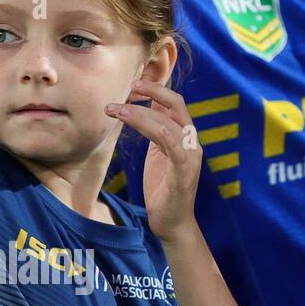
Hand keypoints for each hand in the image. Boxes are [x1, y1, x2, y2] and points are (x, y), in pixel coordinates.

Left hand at [106, 78, 201, 243]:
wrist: (172, 222)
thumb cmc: (163, 188)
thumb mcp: (158, 153)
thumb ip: (156, 132)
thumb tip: (145, 109)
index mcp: (184, 136)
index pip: (174, 102)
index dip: (156, 88)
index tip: (133, 83)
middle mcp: (191, 142)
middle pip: (176, 105)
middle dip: (153, 91)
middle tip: (128, 86)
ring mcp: (190, 156)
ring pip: (168, 124)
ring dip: (139, 113)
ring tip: (113, 110)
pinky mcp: (184, 173)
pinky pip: (176, 148)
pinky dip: (164, 134)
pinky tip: (148, 126)